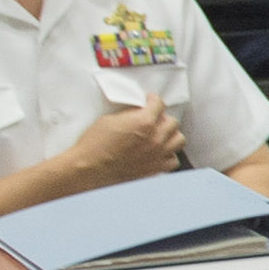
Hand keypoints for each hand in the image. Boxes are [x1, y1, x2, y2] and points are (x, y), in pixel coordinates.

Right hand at [60, 100, 187, 188]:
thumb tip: (139, 113)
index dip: (153, 100)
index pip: (159, 104)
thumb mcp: (110, 119)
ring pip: (179, 140)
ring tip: (160, 135)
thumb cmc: (94, 145)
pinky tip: (159, 153)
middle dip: (162, 118)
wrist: (89, 169)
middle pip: (172, 122)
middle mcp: (155, 138)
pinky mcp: (156, 169)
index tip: (150, 101)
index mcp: (144, 122)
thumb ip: (131, 114)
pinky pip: (173, 160)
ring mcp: (158, 155)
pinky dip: (168, 155)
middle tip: (153, 119)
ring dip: (170, 135)